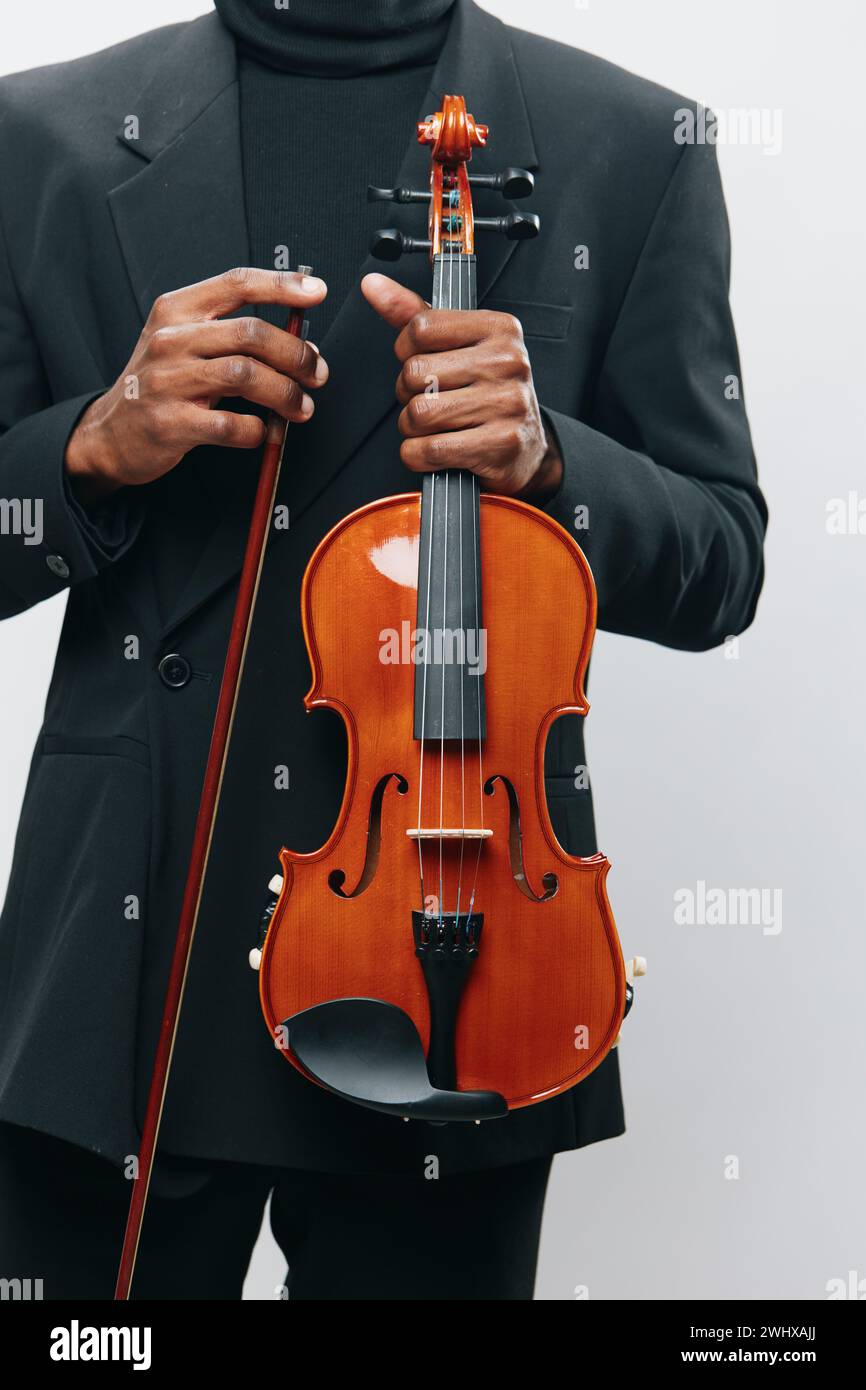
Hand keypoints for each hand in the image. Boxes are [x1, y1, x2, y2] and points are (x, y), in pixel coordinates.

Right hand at [65, 268, 328, 500]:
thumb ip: (231, 332)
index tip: (317, 291)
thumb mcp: (183, 342)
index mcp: (177, 310)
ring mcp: (168, 381)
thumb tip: (298, 339)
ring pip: (245, 375)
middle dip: (296, 355)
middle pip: (251, 333)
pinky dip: (256, 430)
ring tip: (300, 408)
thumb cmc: (159, 384)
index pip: (237, 283)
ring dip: (284, 394)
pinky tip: (261, 431)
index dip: (282, 285)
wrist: (110, 432)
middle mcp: (171, 339)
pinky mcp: (171, 422)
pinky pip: (230, 424)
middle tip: (316, 373)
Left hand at [361, 272, 561, 500]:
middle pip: (415, 372)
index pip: (421, 328)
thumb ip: (411, 313)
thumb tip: (372, 285)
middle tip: (429, 401)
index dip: (406, 351)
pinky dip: (419, 455)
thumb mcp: (455, 345)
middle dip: (408, 394)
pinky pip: (431, 449)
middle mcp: (508, 361)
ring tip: (434, 427)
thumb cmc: (484, 391)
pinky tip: (437, 450)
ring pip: (419, 413)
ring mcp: (507, 403)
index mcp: (498, 328)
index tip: (421, 363)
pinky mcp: (500, 443)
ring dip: (413, 428)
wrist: (525, 445)